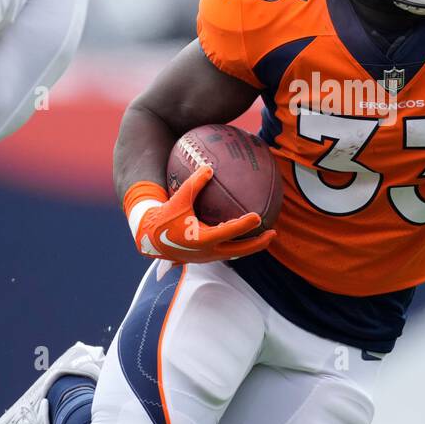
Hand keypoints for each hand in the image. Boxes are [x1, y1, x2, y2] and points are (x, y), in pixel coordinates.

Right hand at [124, 166, 275, 263]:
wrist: (151, 239)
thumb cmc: (165, 218)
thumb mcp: (178, 199)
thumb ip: (194, 183)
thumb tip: (209, 166)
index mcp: (201, 238)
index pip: (227, 232)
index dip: (244, 225)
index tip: (257, 217)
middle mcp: (208, 251)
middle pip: (239, 251)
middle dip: (258, 243)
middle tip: (273, 233)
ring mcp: (208, 257)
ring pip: (235, 253)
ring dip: (252, 246)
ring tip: (267, 236)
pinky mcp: (207, 256)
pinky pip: (228, 251)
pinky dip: (239, 244)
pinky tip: (247, 235)